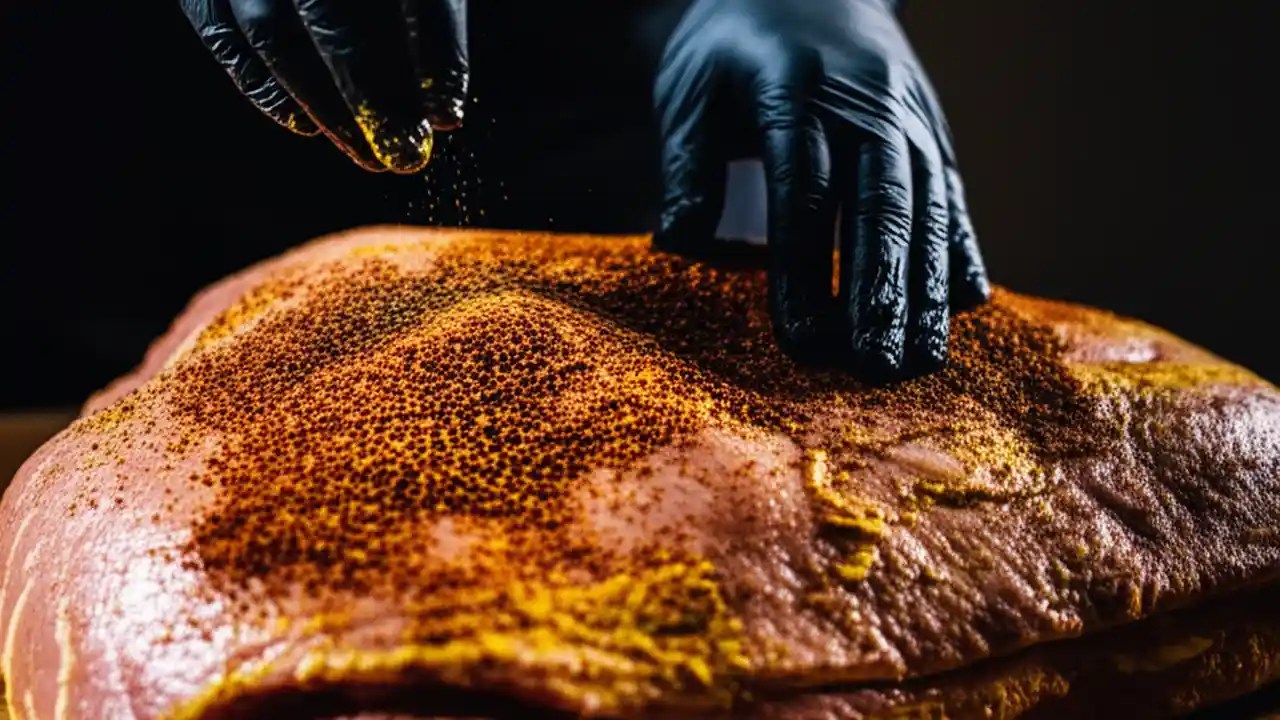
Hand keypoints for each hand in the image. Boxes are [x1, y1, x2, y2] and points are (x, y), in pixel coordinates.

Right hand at [180, 0, 466, 172]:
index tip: (448, 116)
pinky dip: (262, 85)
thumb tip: (440, 106)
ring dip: (323, 105)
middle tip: (406, 155)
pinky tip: (304, 125)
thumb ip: (424, 9)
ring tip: (366, 155)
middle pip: (333, 15)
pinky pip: (220, 30)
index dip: (434, 50)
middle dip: (373, 97)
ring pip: (274, 32)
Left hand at [654, 0, 990, 380]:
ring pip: (924, 208)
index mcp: (793, 90)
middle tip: (875, 368)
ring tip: (921, 361)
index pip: (804, 191)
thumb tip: (679, 243)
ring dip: (925, 288)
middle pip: (878, 206)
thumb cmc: (733, 46)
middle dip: (879, 292)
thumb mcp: (691, 87)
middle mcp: (863, 102)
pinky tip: (966, 303)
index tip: (801, 339)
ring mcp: (906, 116)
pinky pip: (951, 193)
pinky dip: (960, 245)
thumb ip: (687, 164)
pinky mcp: (930, 130)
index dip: (805, 270)